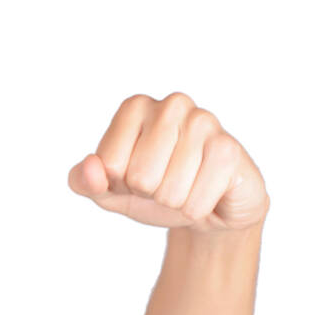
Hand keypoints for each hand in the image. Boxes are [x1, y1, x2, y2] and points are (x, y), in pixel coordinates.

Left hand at [68, 92, 268, 232]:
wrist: (204, 207)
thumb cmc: (152, 191)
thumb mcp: (108, 191)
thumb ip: (85, 181)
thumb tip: (90, 166)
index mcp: (135, 108)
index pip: (108, 165)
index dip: (120, 183)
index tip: (136, 175)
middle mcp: (171, 105)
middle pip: (139, 177)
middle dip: (149, 192)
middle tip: (163, 182)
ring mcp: (205, 122)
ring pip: (169, 191)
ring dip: (174, 202)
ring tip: (186, 186)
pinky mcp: (229, 149)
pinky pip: (196, 201)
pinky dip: (196, 209)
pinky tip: (207, 192)